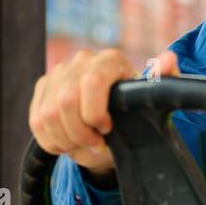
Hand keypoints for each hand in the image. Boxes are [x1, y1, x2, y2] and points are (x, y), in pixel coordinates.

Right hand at [29, 48, 179, 182]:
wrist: (114, 122)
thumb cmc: (136, 112)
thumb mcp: (155, 102)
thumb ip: (166, 80)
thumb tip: (168, 59)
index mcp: (110, 60)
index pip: (92, 83)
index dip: (95, 114)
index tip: (107, 129)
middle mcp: (82, 60)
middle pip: (65, 102)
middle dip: (79, 133)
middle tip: (96, 145)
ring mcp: (59, 72)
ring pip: (47, 115)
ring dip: (65, 139)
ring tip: (84, 145)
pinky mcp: (43, 87)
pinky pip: (36, 120)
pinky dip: (51, 140)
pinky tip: (68, 142)